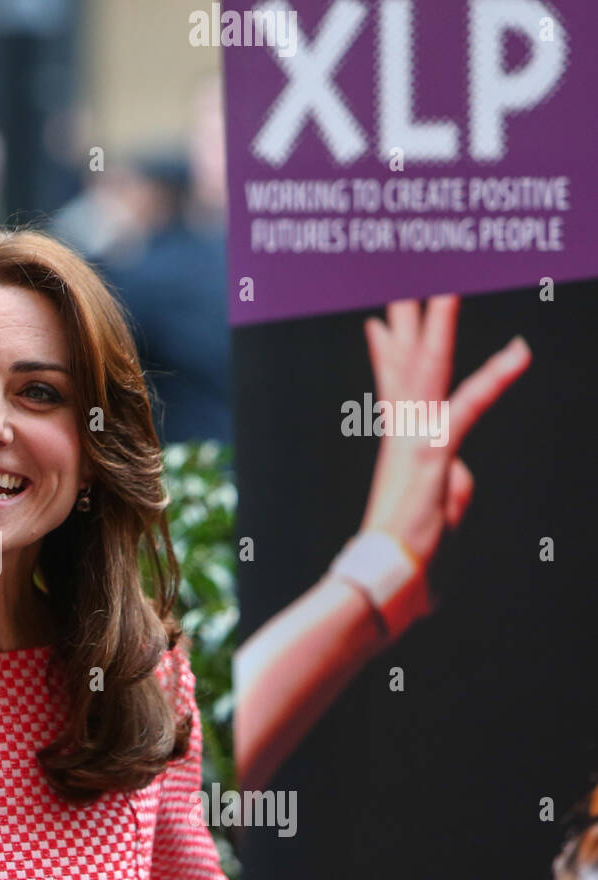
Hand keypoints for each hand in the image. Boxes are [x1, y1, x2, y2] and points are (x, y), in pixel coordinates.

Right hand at [360, 295, 530, 569]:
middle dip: (407, 323)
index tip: (378, 323)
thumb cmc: (407, 558)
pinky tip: (518, 352)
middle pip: (406, 369)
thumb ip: (451, 492)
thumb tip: (460, 479)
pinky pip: (470, 408)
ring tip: (445, 288)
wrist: (385, 578)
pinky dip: (495, 378)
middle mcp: (402, 437)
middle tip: (405, 283)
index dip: (387, 354)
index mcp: (399, 449)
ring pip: (430, 372)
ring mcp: (415, 441)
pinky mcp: (434, 454)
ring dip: (438, 327)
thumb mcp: (435, 519)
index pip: (393, 391)